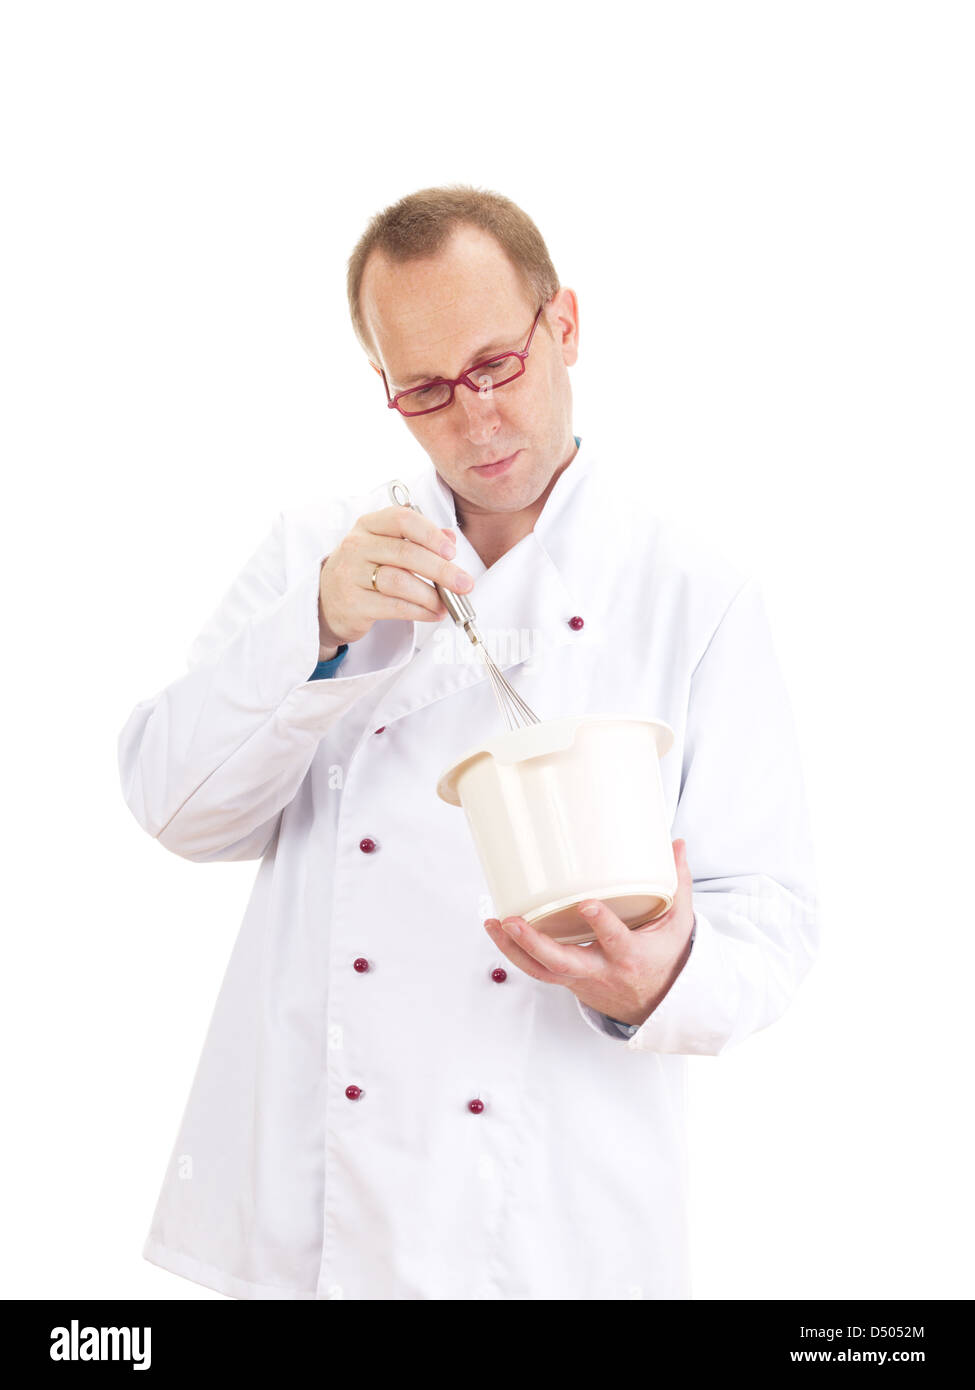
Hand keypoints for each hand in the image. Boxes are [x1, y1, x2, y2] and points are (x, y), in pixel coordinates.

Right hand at [318, 504, 474, 645]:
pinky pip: (393, 606)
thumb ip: (417, 539)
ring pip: (399, 581)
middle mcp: (356, 546)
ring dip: (430, 595)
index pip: (402, 519)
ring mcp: (351, 575)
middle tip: (464, 583)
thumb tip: (450, 537)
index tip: (452, 551)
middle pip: (406, 553)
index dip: (430, 534)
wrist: (325, 602)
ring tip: (447, 604)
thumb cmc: (362, 571)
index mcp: (368, 525)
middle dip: (441, 570)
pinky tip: (433, 613)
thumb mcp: (384, 547)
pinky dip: (419, 611)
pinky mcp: (353, 603)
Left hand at [483, 839, 694, 1028]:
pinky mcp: (567, 980)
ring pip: (541, 970)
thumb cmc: (666, 958)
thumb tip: (676, 843)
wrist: (657, 1004)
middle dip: (534, 943)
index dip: (600, 925)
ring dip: (513, 949)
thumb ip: (677, 883)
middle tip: (512, 921)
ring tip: (493, 923)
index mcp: (631, 956)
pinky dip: (515, 953)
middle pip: (562, 963)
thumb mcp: (678, 923)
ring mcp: (580, 979)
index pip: (614, 941)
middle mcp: (601, 971)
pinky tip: (499, 931)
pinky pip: (537, 971)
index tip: (586, 904)